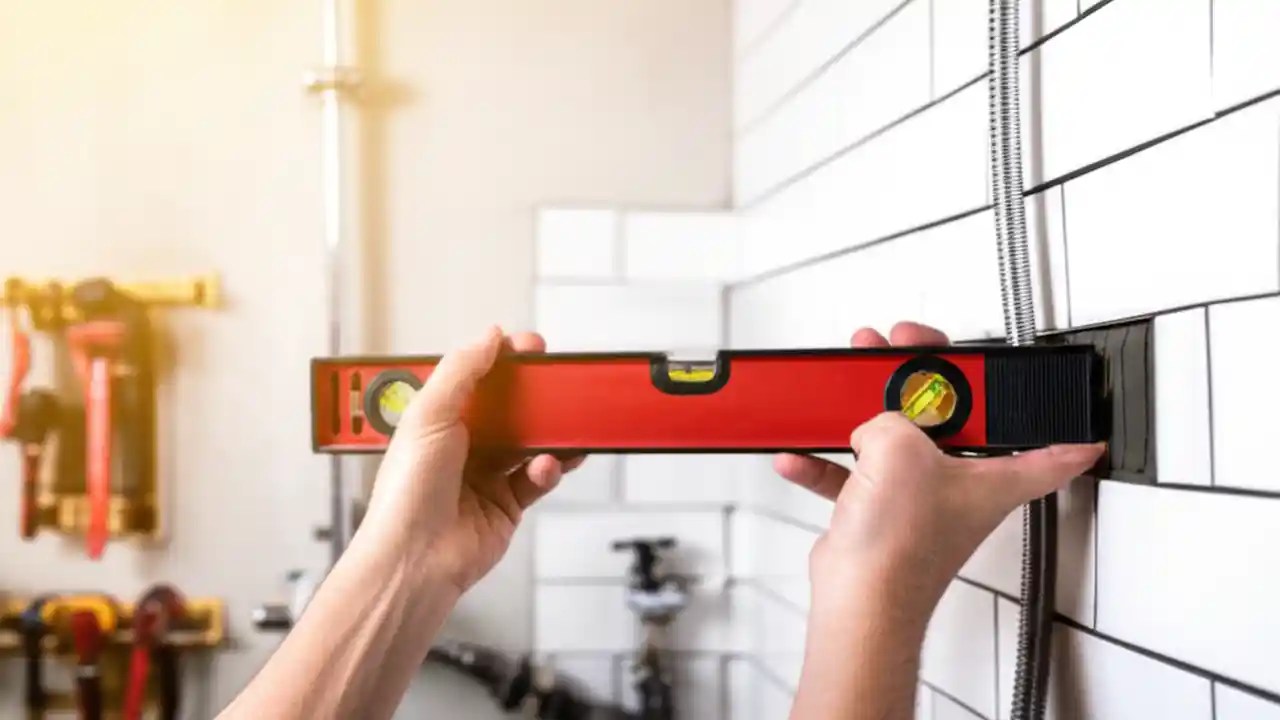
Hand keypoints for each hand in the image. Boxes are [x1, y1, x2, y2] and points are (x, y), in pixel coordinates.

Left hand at [357, 327, 581, 593]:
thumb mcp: (429, 415)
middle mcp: (461, 447)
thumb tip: (489, 336)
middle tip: (560, 381)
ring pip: (529, 444)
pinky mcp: (507, 506)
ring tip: (566, 424)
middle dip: (536, 395)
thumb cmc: (407, 493)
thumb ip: (461, 370)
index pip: (476, 379)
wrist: (416, 559)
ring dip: (549, 434)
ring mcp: (486, 477)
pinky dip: (549, 469)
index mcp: (437, 421)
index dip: (504, 361)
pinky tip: (548, 466)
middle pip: (509, 410)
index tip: (531, 348)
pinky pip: (538, 478)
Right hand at [775, 322, 1103, 619]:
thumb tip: (877, 419)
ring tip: (848, 385)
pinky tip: (803, 453)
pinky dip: (826, 461)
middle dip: (926, 382)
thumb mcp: (902, 448)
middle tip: (905, 354)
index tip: (1084, 416)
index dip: (1072, 429)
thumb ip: (892, 415)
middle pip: (957, 420)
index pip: (1055, 451)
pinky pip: (852, 474)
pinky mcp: (878, 512)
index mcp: (995, 476)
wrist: (857, 600)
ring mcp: (918, 499)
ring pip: (898, 440)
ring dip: (867, 413)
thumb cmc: (901, 550)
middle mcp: (962, 488)